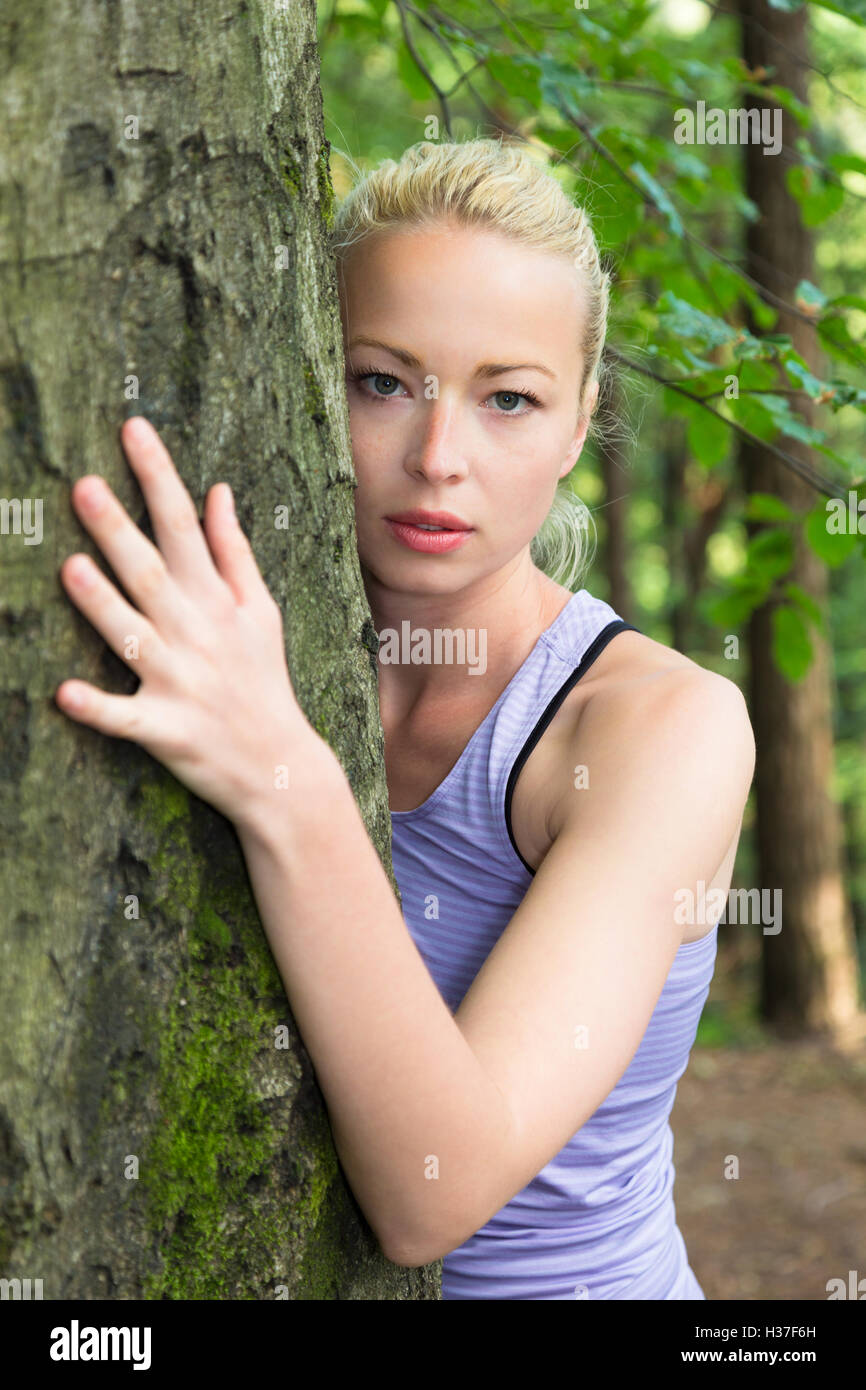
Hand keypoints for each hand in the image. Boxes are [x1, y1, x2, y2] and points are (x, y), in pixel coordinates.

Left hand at [56, 416, 314, 828]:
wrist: (281, 768)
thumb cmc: (263, 682)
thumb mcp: (261, 612)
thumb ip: (234, 552)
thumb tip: (217, 492)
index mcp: (216, 602)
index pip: (184, 527)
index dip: (158, 477)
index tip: (132, 430)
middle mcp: (196, 635)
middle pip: (152, 574)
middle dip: (118, 530)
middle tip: (83, 485)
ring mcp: (180, 683)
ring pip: (134, 638)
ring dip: (103, 606)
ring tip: (71, 569)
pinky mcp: (166, 731)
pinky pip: (126, 719)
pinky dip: (98, 708)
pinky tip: (65, 693)